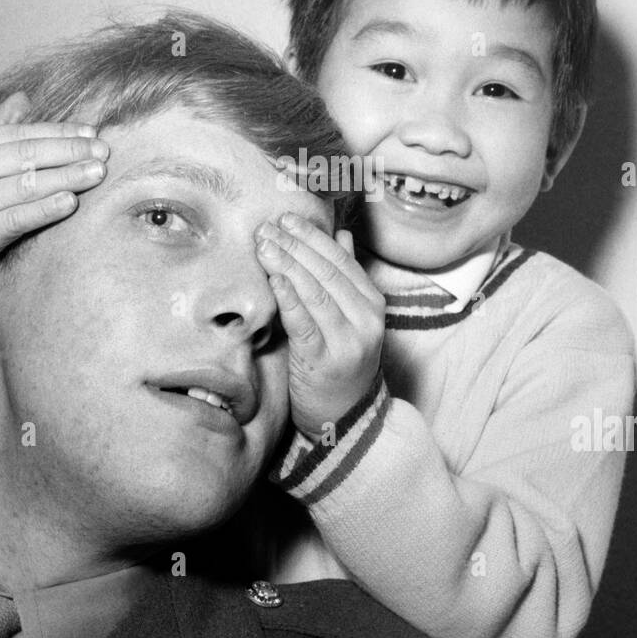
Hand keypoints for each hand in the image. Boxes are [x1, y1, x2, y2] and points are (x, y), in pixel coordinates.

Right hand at [0, 93, 108, 284]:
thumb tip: (25, 97)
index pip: (22, 134)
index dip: (60, 132)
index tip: (92, 132)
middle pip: (28, 155)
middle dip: (70, 151)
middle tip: (104, 152)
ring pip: (26, 185)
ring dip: (66, 177)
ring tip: (97, 173)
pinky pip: (16, 218)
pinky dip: (44, 209)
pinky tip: (69, 202)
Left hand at [255, 213, 384, 441]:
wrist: (346, 418)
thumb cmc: (342, 362)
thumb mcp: (351, 317)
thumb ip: (347, 276)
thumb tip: (341, 233)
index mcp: (373, 304)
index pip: (341, 260)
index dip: (312, 237)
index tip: (285, 219)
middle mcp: (366, 320)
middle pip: (326, 273)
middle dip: (294, 246)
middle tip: (266, 228)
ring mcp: (348, 341)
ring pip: (315, 293)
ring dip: (286, 265)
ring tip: (263, 246)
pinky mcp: (325, 362)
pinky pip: (304, 324)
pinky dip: (289, 299)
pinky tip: (274, 281)